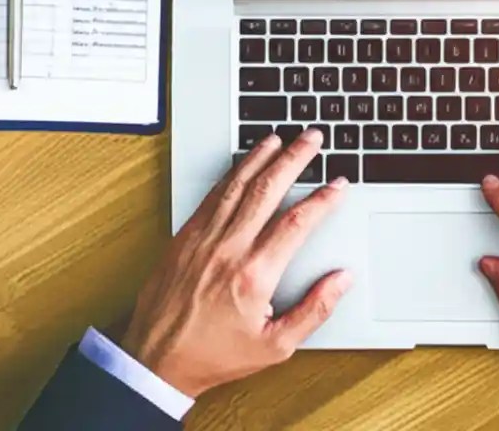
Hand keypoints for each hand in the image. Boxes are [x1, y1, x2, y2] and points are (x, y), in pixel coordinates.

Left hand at [121, 129, 350, 397]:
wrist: (156, 359)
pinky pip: (212, 196)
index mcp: (255, 274)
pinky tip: (243, 164)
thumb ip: (313, 310)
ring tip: (280, 139)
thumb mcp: (275, 346)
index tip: (339, 185)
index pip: (298, 223)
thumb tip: (341, 280)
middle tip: (312, 138)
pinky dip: (231, 175)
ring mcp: (203, 239)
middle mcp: (228, 249)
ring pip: (237, 185)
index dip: (323, 199)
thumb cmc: (214, 355)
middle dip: (294, 158)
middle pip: (268, 189)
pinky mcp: (184, 237)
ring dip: (261, 157)